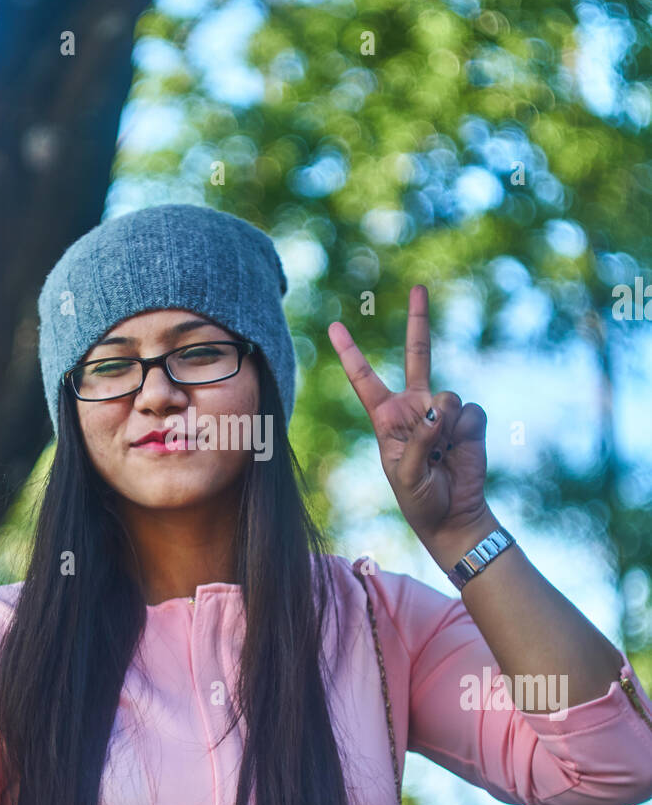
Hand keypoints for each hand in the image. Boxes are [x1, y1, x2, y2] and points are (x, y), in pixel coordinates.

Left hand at [328, 286, 490, 547]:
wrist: (454, 516)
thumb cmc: (420, 499)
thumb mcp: (406, 474)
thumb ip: (420, 438)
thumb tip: (440, 407)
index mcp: (387, 418)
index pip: (364, 379)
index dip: (351, 352)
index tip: (334, 326)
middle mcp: (414, 407)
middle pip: (418, 355)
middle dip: (419, 321)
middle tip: (419, 287)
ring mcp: (443, 411)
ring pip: (447, 395)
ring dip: (445, 424)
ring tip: (443, 453)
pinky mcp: (468, 421)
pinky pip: (470, 413)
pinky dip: (466, 432)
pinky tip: (461, 452)